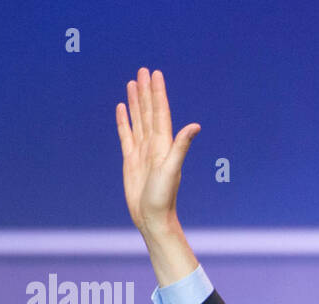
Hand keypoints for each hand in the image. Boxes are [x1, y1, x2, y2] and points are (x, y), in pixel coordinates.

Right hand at [115, 67, 200, 233]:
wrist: (152, 217)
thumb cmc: (163, 197)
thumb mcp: (172, 170)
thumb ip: (181, 146)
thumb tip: (195, 126)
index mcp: (164, 144)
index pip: (160, 112)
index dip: (158, 93)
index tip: (155, 74)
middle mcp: (154, 145)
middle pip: (149, 112)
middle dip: (147, 91)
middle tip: (143, 70)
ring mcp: (142, 151)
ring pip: (138, 120)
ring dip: (136, 102)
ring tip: (133, 83)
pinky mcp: (131, 159)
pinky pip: (126, 134)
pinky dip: (124, 120)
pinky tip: (123, 108)